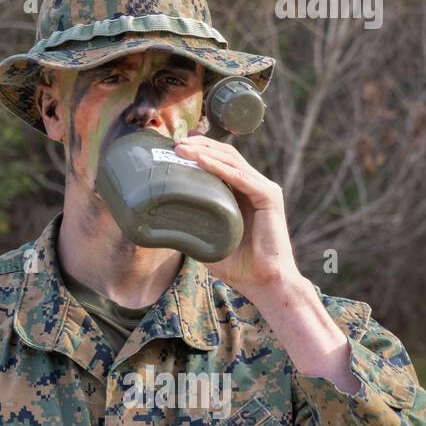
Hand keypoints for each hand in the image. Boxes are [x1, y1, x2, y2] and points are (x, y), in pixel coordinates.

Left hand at [172, 134, 302, 297]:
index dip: (197, 149)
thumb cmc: (235, 264)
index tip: (171, 146)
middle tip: (173, 142)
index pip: (218, 160)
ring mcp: (262, 188)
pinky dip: (219, 168)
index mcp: (239, 191)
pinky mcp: (268, 197)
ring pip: (231, 160)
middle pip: (224, 153)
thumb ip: (188, 224)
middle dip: (198, 145)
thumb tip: (157, 219)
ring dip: (204, 151)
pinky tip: (200, 161)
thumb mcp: (204, 238)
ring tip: (180, 148)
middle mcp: (252, 184)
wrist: (263, 283)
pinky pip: (240, 177)